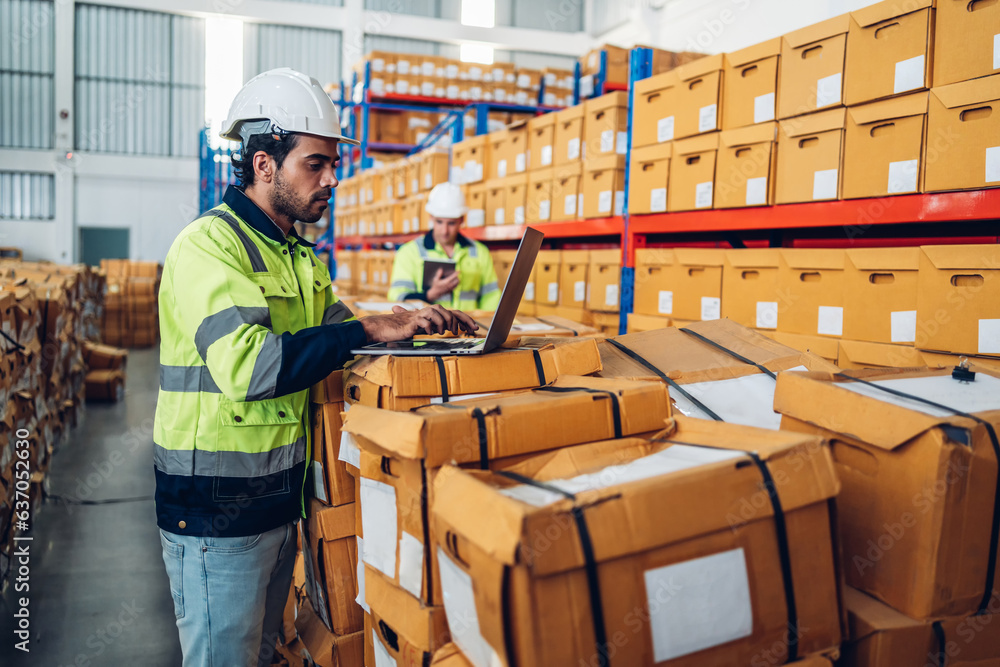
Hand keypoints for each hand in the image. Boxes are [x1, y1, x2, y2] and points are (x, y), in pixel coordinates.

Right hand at [359, 305, 478, 342]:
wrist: (384, 327)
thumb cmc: (403, 328)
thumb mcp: (422, 327)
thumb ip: (434, 326)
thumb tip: (449, 328)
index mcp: (432, 313)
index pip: (453, 313)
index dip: (466, 319)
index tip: (475, 328)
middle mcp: (427, 311)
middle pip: (449, 312)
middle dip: (457, 322)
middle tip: (456, 333)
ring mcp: (420, 315)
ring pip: (438, 313)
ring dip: (443, 324)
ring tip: (440, 333)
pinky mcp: (412, 321)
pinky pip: (425, 322)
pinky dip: (430, 327)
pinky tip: (429, 333)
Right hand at [425, 268, 460, 301]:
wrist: (435, 293)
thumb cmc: (435, 286)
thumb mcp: (435, 279)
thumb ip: (438, 274)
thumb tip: (440, 269)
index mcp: (446, 281)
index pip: (453, 276)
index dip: (456, 273)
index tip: (459, 271)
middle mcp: (449, 285)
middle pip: (457, 280)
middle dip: (458, 277)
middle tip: (459, 274)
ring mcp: (450, 288)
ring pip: (457, 284)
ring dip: (458, 281)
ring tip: (458, 278)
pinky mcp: (450, 290)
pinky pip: (455, 287)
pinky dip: (457, 284)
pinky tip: (456, 283)